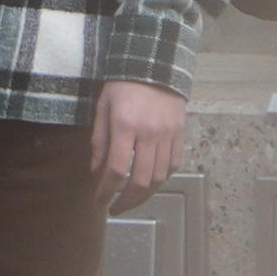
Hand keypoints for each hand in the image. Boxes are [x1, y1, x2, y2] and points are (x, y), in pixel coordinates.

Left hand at [91, 78, 187, 208]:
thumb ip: (99, 140)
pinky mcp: (180, 135)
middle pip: (141, 180)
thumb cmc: (123, 86)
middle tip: (115, 209)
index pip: (117, 169)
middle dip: (126, 200)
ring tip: (131, 201)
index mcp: (126, 125)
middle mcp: (150, 134)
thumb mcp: (103, 107)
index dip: (107, 191)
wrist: (156, 66)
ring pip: (160, 177)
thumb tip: (96, 170)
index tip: (99, 201)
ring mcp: (168, 136)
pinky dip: (161, 180)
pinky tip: (149, 185)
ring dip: (145, 195)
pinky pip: (173, 165)